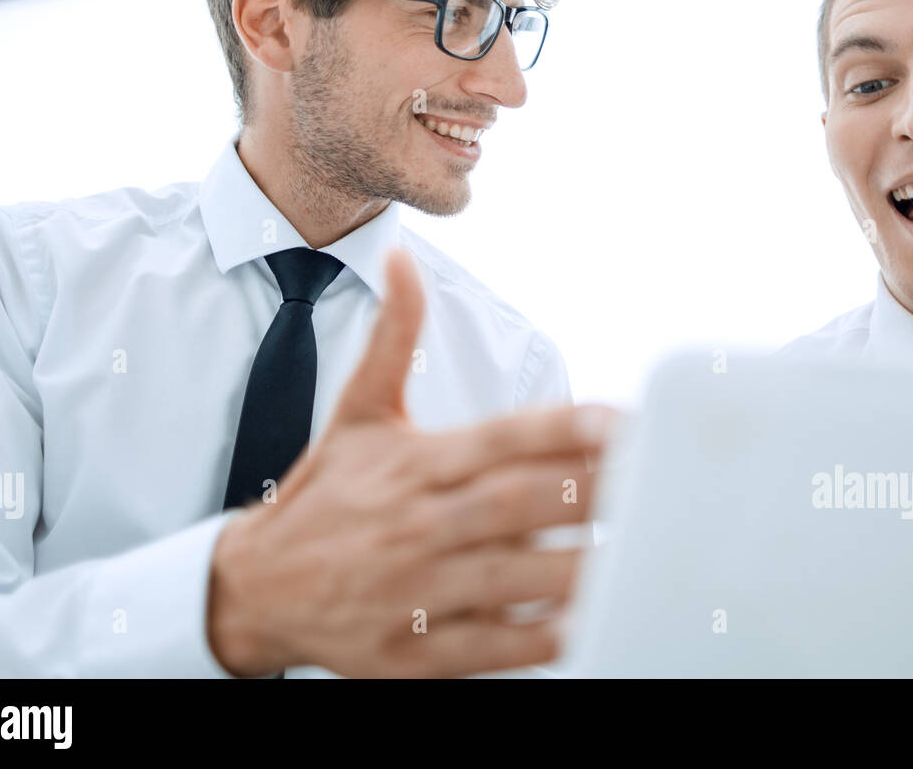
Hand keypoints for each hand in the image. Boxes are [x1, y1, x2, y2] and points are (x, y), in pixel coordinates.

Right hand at [207, 248, 615, 677]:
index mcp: (414, 463)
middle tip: (657, 485)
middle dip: (590, 493)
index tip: (621, 423)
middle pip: (516, 504)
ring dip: (578, 568)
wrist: (255, 587)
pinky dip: (536, 639)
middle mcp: (417, 522)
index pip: (499, 438)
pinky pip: (487, 649)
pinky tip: (585, 624)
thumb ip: (392, 337)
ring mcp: (413, 590)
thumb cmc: (324, 496)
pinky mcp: (411, 653)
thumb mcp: (356, 412)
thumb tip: (401, 259)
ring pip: (510, 577)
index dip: (562, 430)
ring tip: (639, 554)